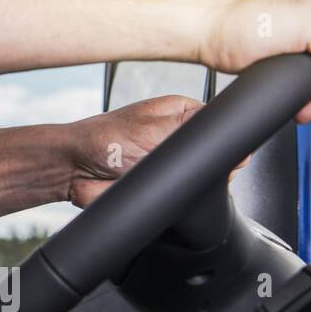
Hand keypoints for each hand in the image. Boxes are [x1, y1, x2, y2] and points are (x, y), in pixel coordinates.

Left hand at [64, 95, 243, 207]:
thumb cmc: (104, 141)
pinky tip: (163, 192)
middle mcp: (179, 136)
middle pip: (213, 154)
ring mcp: (172, 163)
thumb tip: (235, 133)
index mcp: (182, 112)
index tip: (215, 150)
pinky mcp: (163, 186)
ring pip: (200, 178)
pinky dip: (177, 198)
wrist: (75, 171)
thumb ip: (197, 129)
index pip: (220, 124)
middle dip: (203, 164)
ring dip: (188, 183)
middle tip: (174, 164)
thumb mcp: (155, 129)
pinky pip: (183, 197)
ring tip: (161, 176)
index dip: (223, 140)